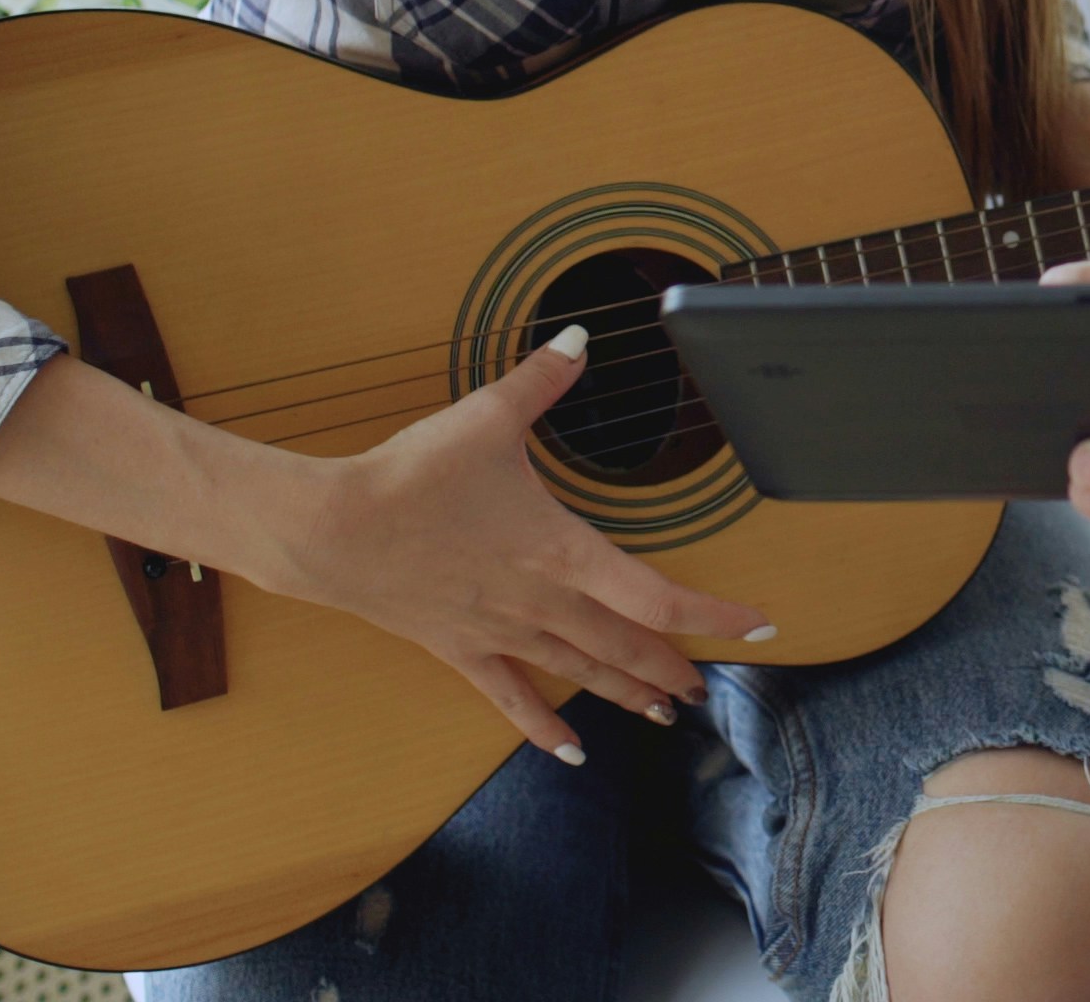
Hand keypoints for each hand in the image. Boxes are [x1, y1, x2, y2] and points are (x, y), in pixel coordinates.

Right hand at [267, 325, 770, 760]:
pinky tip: (572, 754)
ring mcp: (502, 633)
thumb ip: (542, 378)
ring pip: (581, 674)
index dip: (714, 615)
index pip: (656, 595)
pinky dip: (544, 727)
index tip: (758, 628)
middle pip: (626, 646)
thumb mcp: (487, 416)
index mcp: (561, 551)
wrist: (331, 530)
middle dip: (674, 666)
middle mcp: (541, 602)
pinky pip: (512, 698)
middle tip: (712, 687)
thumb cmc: (411, 475)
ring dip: (626, 694)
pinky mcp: (461, 648)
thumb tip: (580, 335)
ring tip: (666, 714)